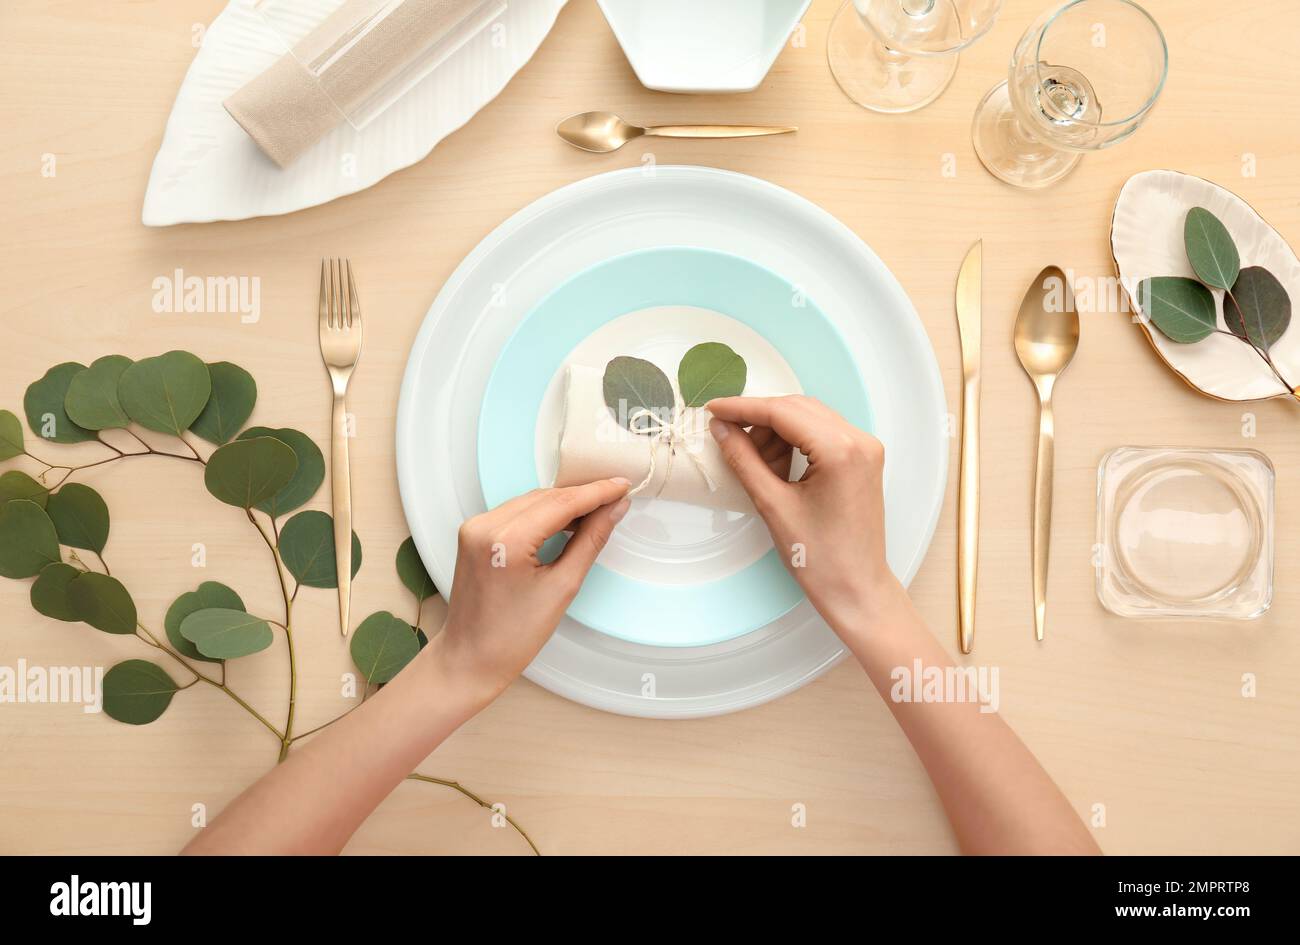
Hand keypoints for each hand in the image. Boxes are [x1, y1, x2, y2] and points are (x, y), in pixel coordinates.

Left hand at [434, 479, 630, 700]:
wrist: (470, 659)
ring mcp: (475, 527)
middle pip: (545, 497)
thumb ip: (590, 541)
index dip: (596, 492)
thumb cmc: (512, 636)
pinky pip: (515, 512)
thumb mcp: (562, 587)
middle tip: (616, 499)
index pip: (561, 503)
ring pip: (530, 501)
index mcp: (506, 540)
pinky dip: (542, 513)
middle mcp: (485, 526)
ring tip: (596, 511)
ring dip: (562, 503)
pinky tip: (565, 521)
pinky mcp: (473, 533)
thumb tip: (614, 510)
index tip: (622, 486)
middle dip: (582, 496)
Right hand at [707, 395, 899, 631]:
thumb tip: (721, 429)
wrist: (856, 589)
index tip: (713, 408)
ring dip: (776, 431)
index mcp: (841, 450)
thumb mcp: (773, 505)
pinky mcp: (863, 459)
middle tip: (727, 435)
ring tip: (753, 460)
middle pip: (797, 408)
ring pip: (809, 418)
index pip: (783, 412)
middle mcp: (859, 440)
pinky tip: (775, 464)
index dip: (743, 408)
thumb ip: (744, 460)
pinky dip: (795, 442)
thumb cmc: (819, 558)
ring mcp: (865, 448)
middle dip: (759, 419)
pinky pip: (822, 434)